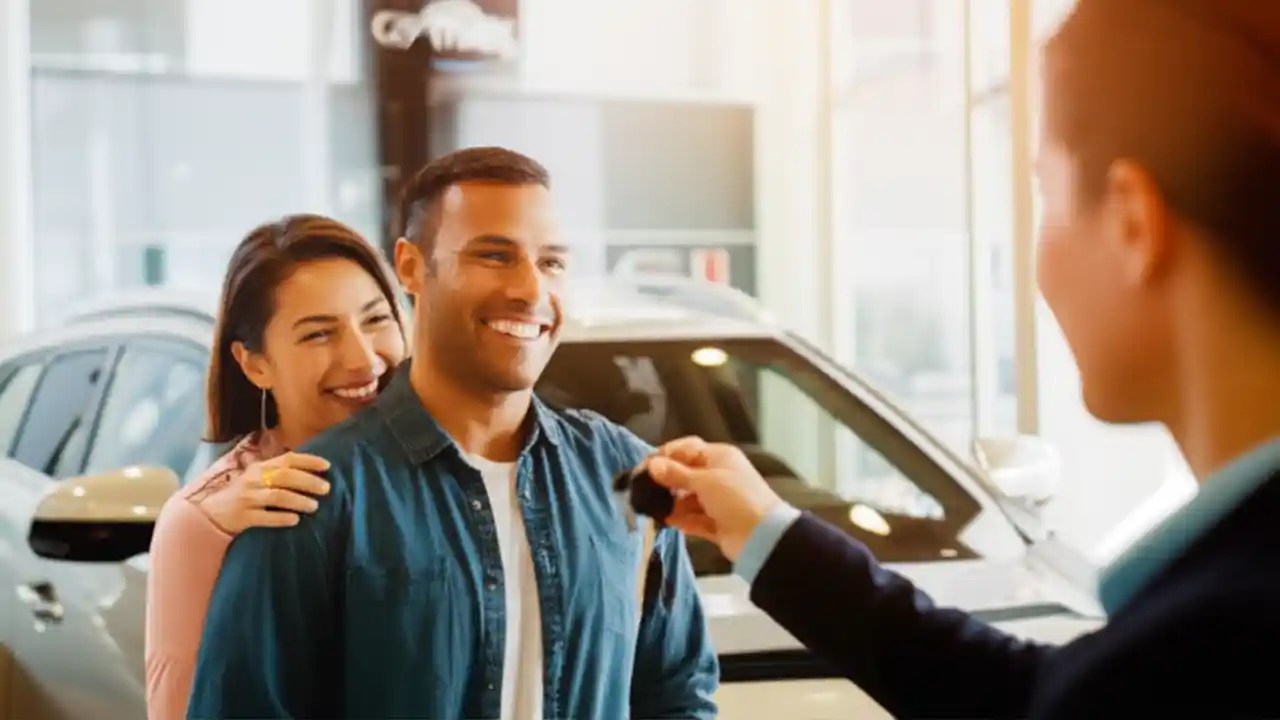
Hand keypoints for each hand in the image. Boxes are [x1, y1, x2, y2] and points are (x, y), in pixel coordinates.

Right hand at [196, 452, 331, 534]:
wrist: (212, 513)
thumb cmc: (245, 494)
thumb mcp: (259, 478)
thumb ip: (280, 473)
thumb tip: (315, 473)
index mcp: (260, 467)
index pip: (288, 459)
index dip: (308, 461)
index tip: (327, 466)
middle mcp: (254, 480)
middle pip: (285, 476)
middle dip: (308, 482)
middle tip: (326, 489)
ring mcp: (247, 498)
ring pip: (277, 496)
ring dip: (299, 500)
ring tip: (314, 506)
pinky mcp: (243, 517)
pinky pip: (264, 517)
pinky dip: (281, 518)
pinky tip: (295, 520)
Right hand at [646, 436, 782, 561]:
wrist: (762, 536)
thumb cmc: (735, 498)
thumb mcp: (705, 481)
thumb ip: (677, 474)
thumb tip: (652, 464)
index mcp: (720, 457)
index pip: (687, 449)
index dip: (666, 455)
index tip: (644, 465)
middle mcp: (718, 476)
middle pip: (685, 474)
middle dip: (665, 481)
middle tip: (642, 488)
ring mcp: (717, 501)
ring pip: (687, 498)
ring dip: (671, 502)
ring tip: (652, 506)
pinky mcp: (716, 523)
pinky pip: (693, 518)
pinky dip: (681, 519)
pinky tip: (666, 520)